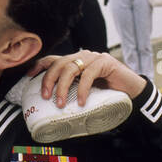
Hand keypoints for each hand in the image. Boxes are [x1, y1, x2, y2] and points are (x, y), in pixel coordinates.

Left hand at [32, 50, 146, 106]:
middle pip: (59, 63)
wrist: (132, 91)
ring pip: (71, 68)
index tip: (29, 77)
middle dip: (49, 80)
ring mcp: (94, 57)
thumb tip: (52, 105)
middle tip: (46, 97)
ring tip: (60, 103)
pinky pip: (89, 74)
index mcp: (76, 61)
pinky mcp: (105, 62)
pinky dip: (82, 89)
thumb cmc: (107, 92)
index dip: (39, 66)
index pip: (53, 59)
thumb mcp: (85, 91)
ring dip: (63, 87)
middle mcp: (83, 56)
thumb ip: (72, 90)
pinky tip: (80, 102)